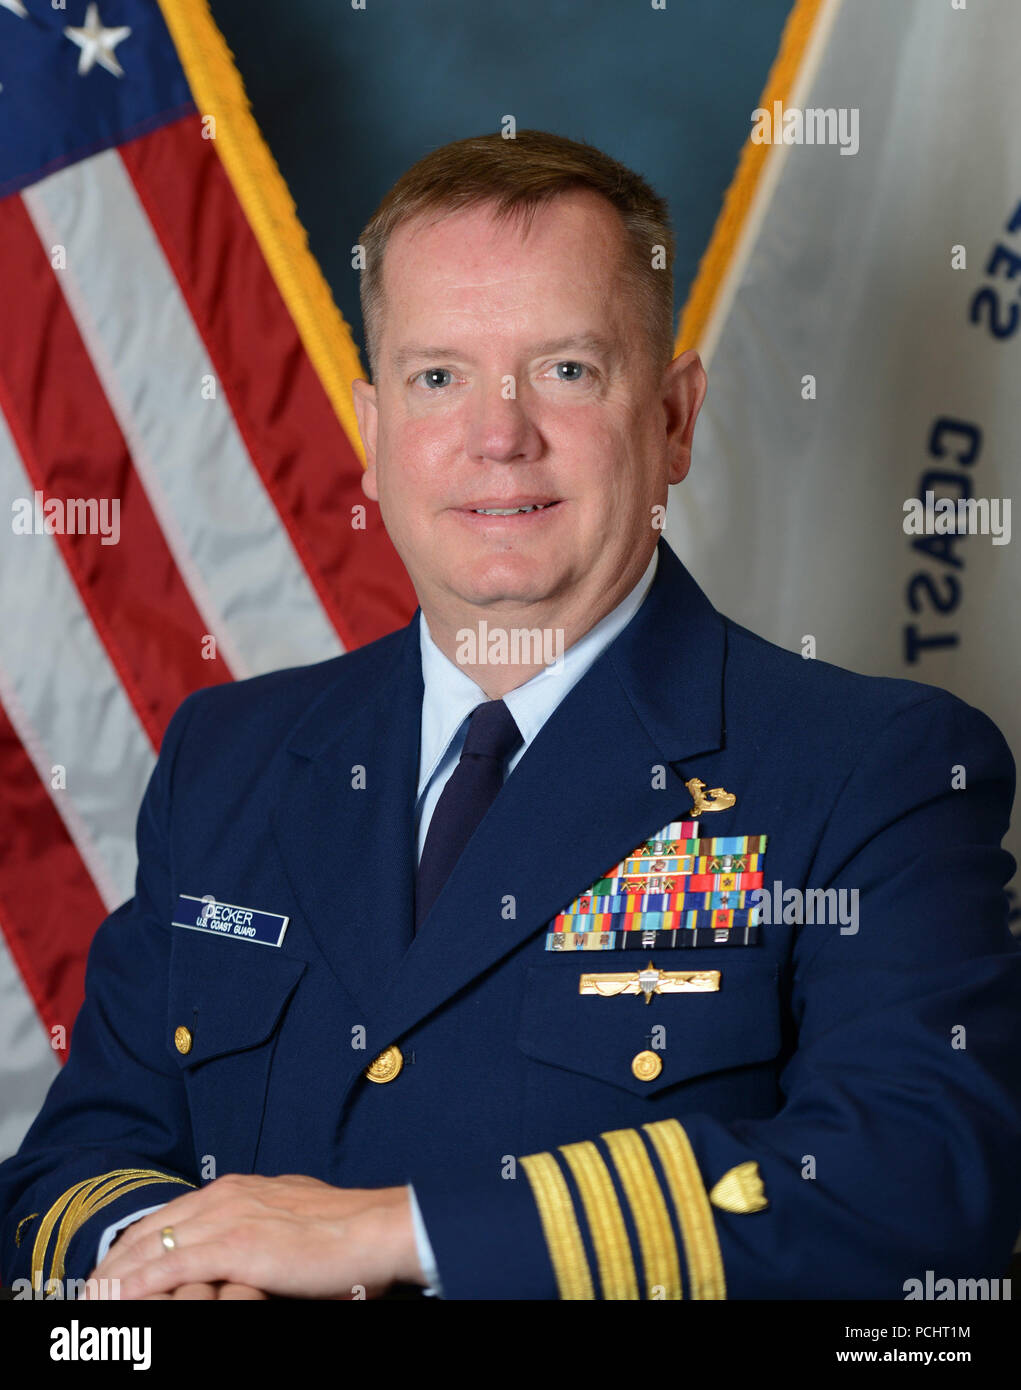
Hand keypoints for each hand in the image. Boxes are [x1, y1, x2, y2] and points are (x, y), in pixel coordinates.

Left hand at [87, 1174, 422, 1299]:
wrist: (374, 1229)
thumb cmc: (344, 1231)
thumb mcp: (288, 1217)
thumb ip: (258, 1223)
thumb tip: (245, 1244)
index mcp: (237, 1188)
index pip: (168, 1216)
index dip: (134, 1245)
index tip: (112, 1271)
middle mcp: (225, 1195)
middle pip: (149, 1229)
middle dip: (113, 1262)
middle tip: (87, 1292)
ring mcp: (227, 1218)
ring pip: (151, 1248)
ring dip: (115, 1277)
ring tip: (91, 1302)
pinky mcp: (234, 1246)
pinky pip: (171, 1268)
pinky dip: (139, 1286)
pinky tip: (119, 1302)